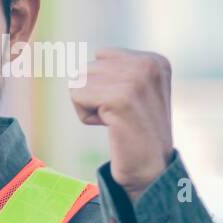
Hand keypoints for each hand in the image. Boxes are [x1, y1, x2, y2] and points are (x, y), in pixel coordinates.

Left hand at [71, 48, 173, 199]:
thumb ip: (113, 69)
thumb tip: (68, 58)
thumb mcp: (131, 90)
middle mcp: (148, 64)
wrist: (150, 166)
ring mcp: (136, 79)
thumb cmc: (133, 130)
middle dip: (93, 94)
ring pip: (79, 81)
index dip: (103, 84)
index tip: (125, 104)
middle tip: (118, 115)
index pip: (101, 55)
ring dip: (89, 105)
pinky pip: (77, 96)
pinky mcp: (121, 97)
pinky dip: (86, 115)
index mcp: (154, 60)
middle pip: (88, 68)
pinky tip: (110, 126)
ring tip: (115, 120)